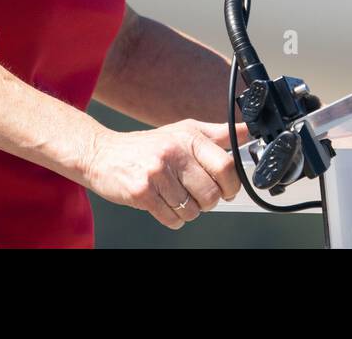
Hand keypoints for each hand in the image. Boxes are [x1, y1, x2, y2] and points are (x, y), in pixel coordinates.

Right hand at [85, 119, 252, 228]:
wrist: (103, 154)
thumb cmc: (148, 146)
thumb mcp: (183, 131)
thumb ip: (217, 134)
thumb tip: (249, 132)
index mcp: (189, 136)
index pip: (226, 166)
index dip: (232, 184)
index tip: (228, 189)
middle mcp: (174, 152)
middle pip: (211, 193)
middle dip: (209, 201)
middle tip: (199, 196)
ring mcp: (156, 173)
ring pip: (193, 209)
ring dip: (189, 210)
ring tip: (176, 196)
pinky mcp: (142, 192)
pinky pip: (172, 219)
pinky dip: (173, 218)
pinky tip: (164, 204)